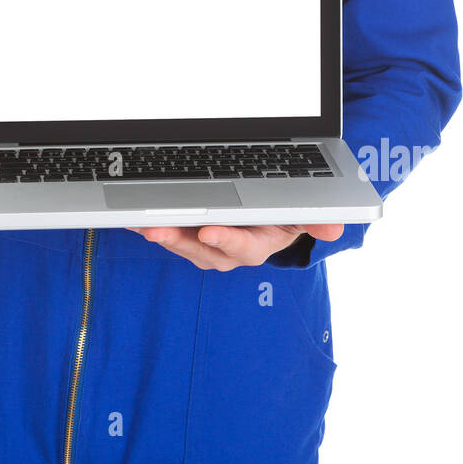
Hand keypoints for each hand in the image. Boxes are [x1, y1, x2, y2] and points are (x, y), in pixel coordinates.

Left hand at [125, 222, 344, 270]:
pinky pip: (166, 232)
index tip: (208, 231)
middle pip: (202, 250)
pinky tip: (127, 217)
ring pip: (180, 244)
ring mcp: (205, 246)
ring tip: (138, 224)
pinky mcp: (186, 237)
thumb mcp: (304, 212)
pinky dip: (145, 225)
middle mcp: (229, 251)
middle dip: (179, 240)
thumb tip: (335, 227)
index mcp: (258, 244)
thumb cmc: (284, 212)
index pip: (243, 247)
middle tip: (157, 230)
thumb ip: (316, 217)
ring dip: (159, 235)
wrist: (271, 216)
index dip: (226, 240)